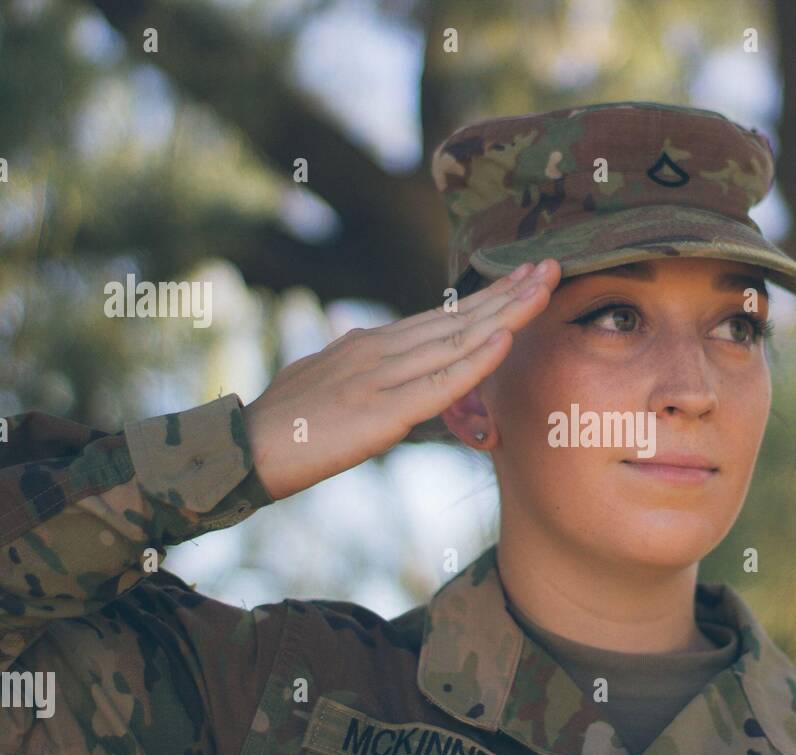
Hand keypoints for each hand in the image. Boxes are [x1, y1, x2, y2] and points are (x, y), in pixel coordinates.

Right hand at [241, 259, 560, 499]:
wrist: (243, 448)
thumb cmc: (285, 423)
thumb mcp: (329, 379)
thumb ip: (361, 365)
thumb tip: (376, 349)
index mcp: (372, 344)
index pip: (443, 316)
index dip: (489, 297)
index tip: (526, 277)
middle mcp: (381, 350)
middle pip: (458, 318)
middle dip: (509, 293)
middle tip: (552, 266)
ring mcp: (381, 376)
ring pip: (456, 340)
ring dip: (506, 314)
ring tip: (543, 289)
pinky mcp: (380, 411)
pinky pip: (438, 383)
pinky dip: (474, 361)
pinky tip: (505, 339)